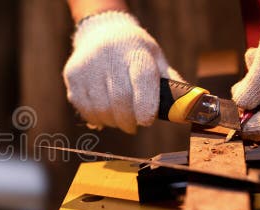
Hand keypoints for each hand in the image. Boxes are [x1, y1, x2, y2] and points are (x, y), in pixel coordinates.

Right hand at [63, 11, 182, 133]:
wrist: (101, 32)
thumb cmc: (134, 51)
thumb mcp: (155, 59)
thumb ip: (169, 84)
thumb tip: (187, 109)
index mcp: (135, 51)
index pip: (141, 80)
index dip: (145, 105)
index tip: (147, 121)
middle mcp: (109, 56)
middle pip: (119, 99)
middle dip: (128, 120)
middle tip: (133, 126)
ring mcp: (87, 66)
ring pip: (100, 108)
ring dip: (112, 121)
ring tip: (118, 120)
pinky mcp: (72, 75)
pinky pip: (84, 107)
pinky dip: (95, 117)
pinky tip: (103, 115)